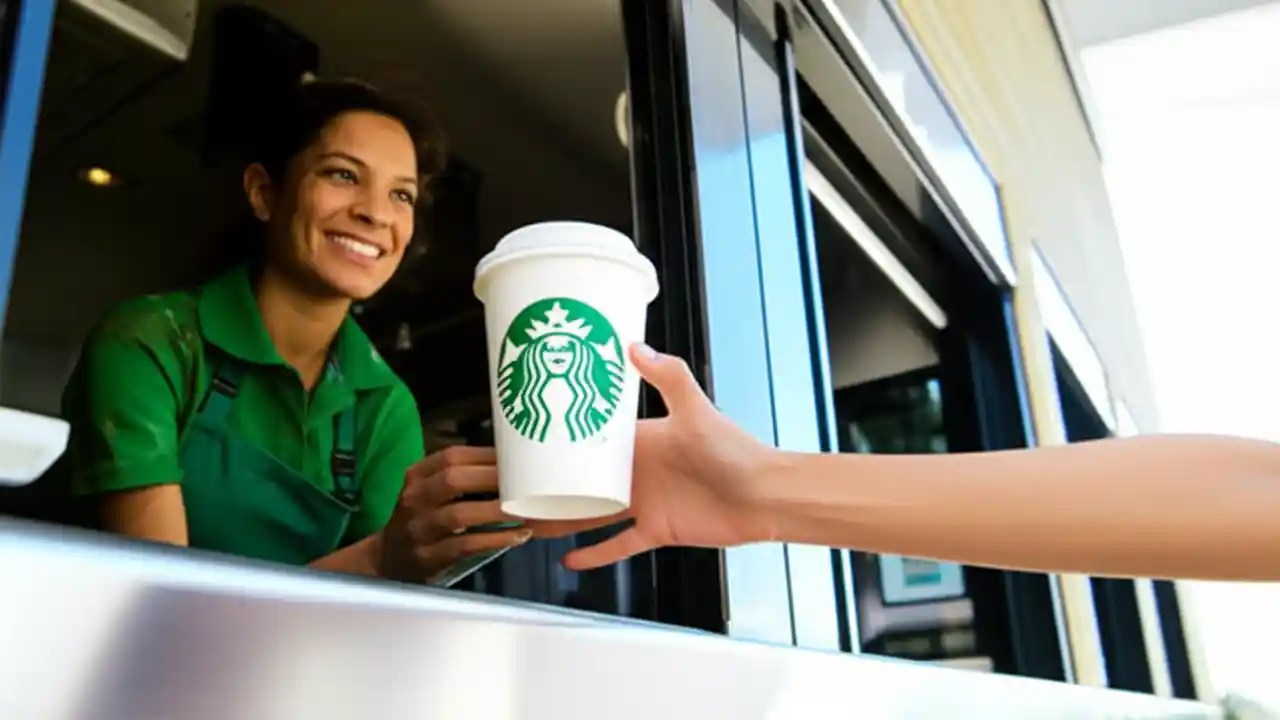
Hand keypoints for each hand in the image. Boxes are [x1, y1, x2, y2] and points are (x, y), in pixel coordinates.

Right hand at [378, 446, 530, 582]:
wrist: (388, 560)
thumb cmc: (422, 520)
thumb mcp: (430, 492)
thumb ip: (464, 478)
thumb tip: (518, 468)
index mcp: (418, 476)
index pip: (451, 456)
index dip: (486, 455)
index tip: (517, 457)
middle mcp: (415, 498)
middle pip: (453, 479)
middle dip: (493, 478)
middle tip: (527, 482)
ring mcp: (420, 529)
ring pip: (459, 515)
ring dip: (496, 511)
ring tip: (527, 511)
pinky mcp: (428, 557)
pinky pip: (464, 546)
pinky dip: (493, 540)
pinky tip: (517, 536)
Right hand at [532, 344, 778, 569]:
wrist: (764, 496)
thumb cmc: (735, 450)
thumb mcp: (695, 409)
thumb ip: (667, 376)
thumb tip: (634, 346)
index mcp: (642, 440)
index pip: (594, 437)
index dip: (564, 437)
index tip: (531, 436)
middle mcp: (638, 471)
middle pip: (585, 478)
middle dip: (552, 483)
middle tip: (515, 485)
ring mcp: (645, 502)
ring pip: (593, 514)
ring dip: (563, 520)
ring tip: (529, 523)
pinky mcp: (656, 530)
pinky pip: (618, 545)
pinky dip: (595, 554)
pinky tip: (569, 560)